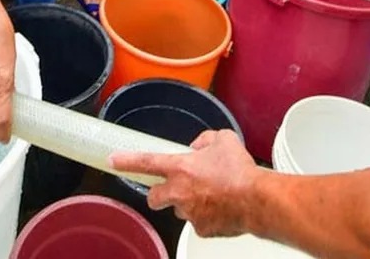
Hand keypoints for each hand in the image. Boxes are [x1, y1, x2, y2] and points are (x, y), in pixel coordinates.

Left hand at [110, 130, 261, 238]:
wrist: (257, 199)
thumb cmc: (240, 169)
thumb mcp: (223, 140)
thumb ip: (206, 140)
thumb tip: (199, 146)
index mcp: (180, 167)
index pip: (146, 162)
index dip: (126, 161)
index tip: (112, 161)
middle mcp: (179, 192)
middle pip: (154, 197)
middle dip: (158, 194)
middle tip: (174, 188)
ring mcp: (189, 213)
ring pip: (180, 210)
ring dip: (188, 204)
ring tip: (212, 195)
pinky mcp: (202, 229)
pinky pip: (199, 222)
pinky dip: (207, 216)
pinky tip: (222, 208)